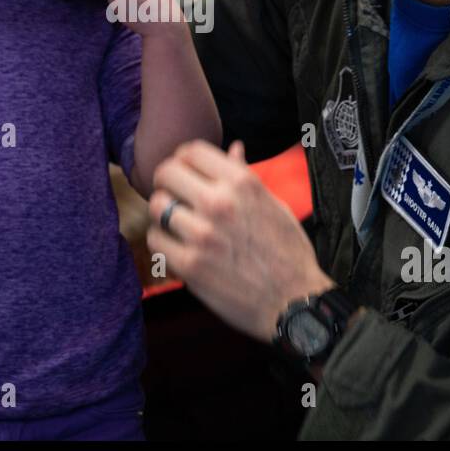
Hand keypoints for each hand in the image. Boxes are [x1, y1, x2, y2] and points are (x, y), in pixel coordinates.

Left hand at [147, 140, 334, 341]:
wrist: (294, 302)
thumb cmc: (288, 253)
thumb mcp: (274, 205)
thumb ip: (245, 176)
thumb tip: (233, 148)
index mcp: (242, 183)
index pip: (191, 151)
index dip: (182, 159)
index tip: (183, 171)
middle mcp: (220, 203)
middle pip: (166, 173)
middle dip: (166, 183)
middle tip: (173, 196)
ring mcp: (202, 234)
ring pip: (157, 206)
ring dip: (163, 215)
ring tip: (177, 225)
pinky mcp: (190, 265)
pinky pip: (156, 240)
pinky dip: (163, 242)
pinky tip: (177, 246)